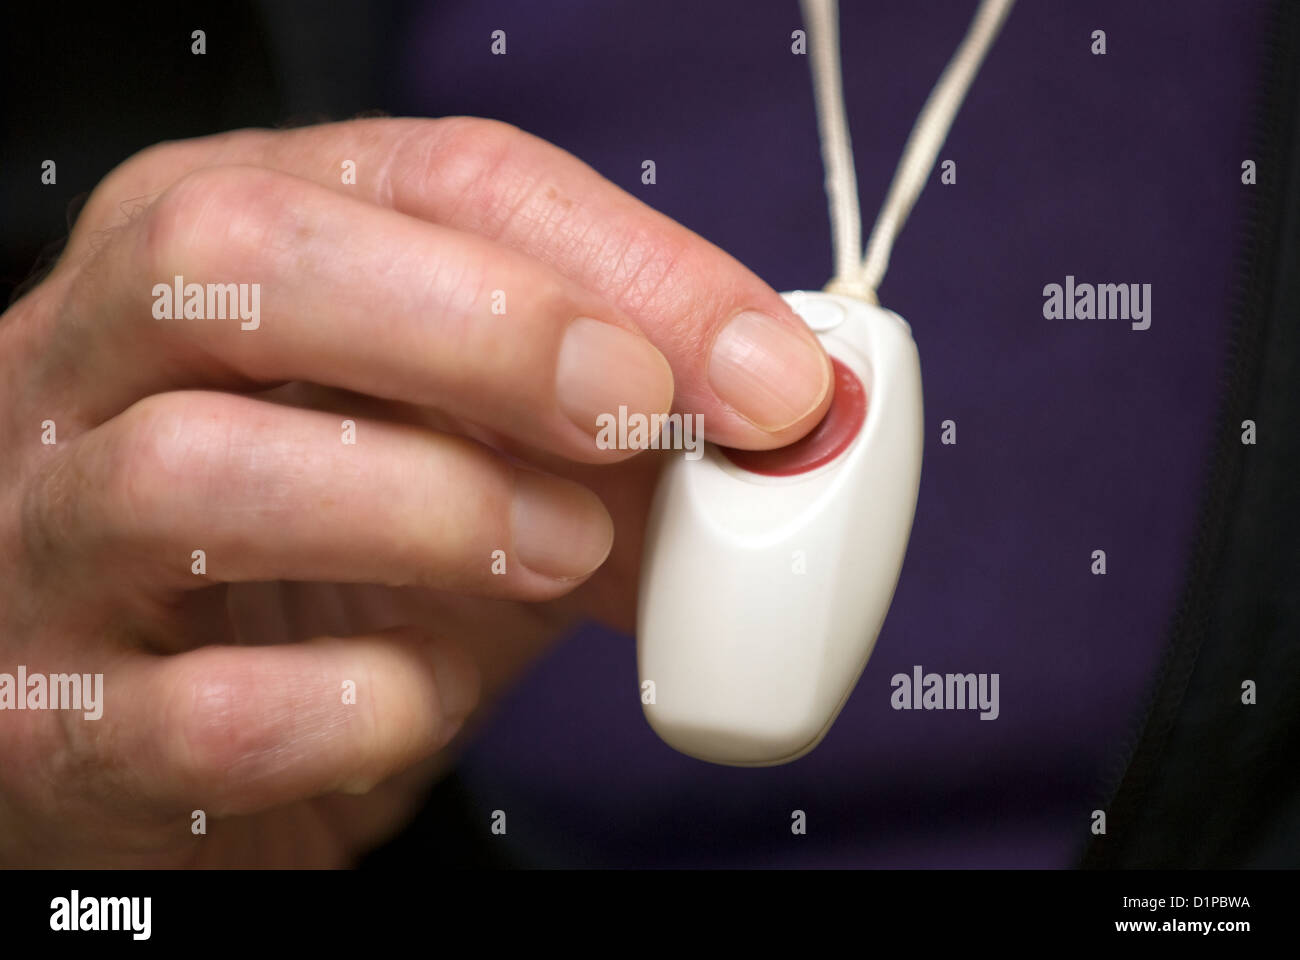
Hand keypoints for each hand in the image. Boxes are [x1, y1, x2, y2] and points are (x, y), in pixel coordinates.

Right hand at [0, 117, 831, 865]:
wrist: (186, 735)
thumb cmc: (340, 566)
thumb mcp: (480, 454)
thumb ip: (617, 431)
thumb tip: (787, 420)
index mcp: (225, 245)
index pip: (418, 178)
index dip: (612, 258)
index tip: (757, 367)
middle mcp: (98, 358)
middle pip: (239, 256)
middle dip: (478, 325)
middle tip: (632, 409)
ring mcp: (46, 538)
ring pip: (188, 471)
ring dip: (427, 506)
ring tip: (556, 552)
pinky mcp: (54, 717)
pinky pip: (191, 709)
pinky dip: (351, 703)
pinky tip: (420, 693)